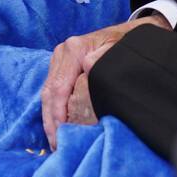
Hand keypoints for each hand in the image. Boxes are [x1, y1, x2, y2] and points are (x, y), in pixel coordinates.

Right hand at [42, 15, 170, 147]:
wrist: (129, 33)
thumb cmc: (127, 44)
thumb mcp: (119, 51)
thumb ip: (103, 59)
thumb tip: (87, 67)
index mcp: (74, 49)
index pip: (59, 88)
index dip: (59, 114)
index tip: (63, 134)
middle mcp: (63, 52)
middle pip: (49, 92)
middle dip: (51, 121)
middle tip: (56, 144)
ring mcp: (60, 58)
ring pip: (47, 93)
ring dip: (50, 118)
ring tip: (55, 140)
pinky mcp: (61, 65)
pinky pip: (52, 89)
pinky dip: (53, 109)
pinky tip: (57, 125)